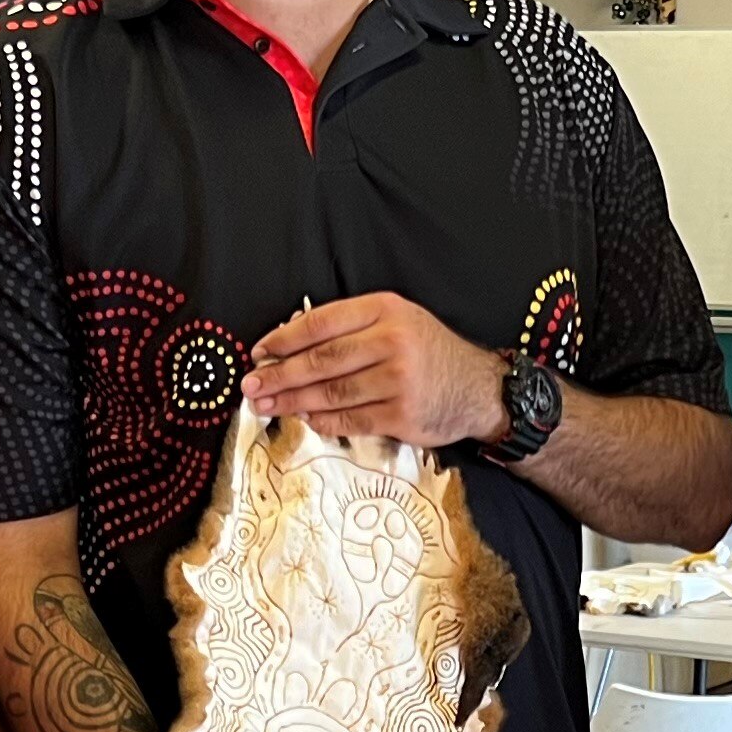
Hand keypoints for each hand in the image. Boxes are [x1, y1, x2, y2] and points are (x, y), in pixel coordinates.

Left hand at [243, 293, 505, 450]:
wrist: (479, 389)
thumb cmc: (430, 353)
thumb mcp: (398, 321)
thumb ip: (353, 327)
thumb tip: (292, 346)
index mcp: (385, 311)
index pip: (321, 323)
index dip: (284, 339)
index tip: (260, 352)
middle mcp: (392, 342)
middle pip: (321, 361)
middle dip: (279, 375)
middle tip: (252, 385)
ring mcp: (398, 381)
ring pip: (331, 393)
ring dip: (293, 401)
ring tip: (267, 404)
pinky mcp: (402, 415)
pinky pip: (350, 420)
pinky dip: (323, 420)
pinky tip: (306, 418)